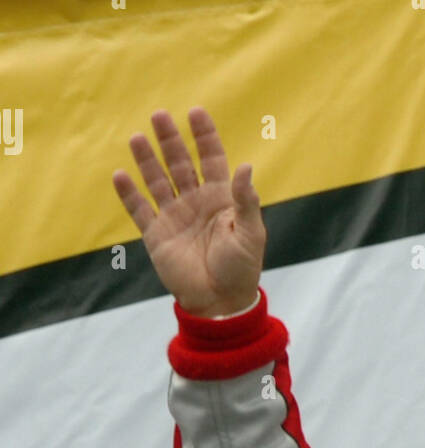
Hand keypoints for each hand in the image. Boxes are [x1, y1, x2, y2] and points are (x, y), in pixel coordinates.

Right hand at [112, 108, 265, 316]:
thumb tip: (246, 166)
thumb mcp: (250, 234)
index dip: (204, 136)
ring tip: (137, 138)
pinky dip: (129, 194)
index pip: (211, 159)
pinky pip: (139, 210)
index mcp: (220, 199)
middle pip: (180, 163)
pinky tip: (120, 175)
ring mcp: (174, 217)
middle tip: (159, 115)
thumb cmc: (241, 269)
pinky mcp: (157, 235)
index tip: (196, 112)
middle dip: (170, 139)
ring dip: (147, 160)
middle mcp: (195, 202)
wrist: (221, 303)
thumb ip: (246, 201)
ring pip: (157, 181)